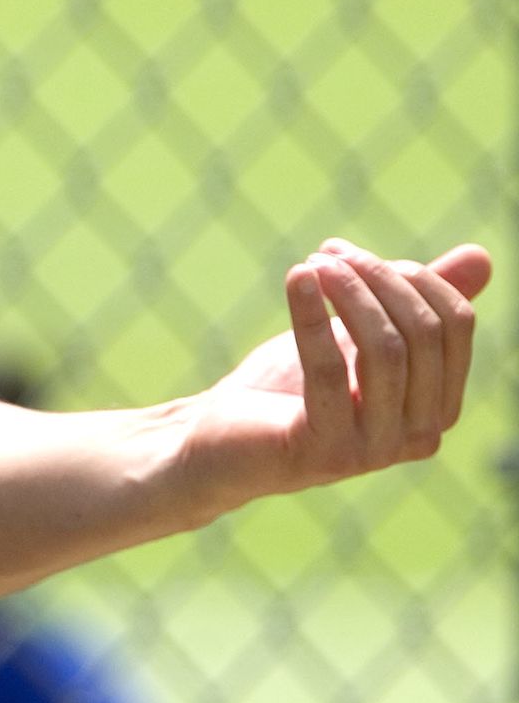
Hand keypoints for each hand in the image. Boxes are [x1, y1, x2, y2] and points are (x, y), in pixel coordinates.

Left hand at [190, 240, 488, 501]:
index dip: (411, 275)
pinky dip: (311, 316)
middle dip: (374, 278)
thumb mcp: (354, 338)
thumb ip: (412, 303)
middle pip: (421, 333)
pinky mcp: (325, 449)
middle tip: (325, 253)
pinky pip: (328, 370)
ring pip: (384, 349)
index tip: (350, 253)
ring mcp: (376, 449)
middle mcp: (421, 435)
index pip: (454, 324)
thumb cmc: (290, 387)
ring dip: (346, 292)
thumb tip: (481, 257)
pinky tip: (296, 278)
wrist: (220, 441)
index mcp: (439, 406)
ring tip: (310, 264)